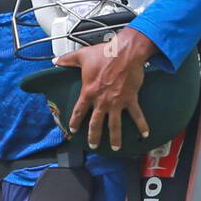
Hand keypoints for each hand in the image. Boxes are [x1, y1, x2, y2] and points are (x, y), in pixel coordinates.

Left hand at [54, 28, 154, 151]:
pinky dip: (142, 125)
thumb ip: (67, 60)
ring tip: (115, 147)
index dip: (75, 122)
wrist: (125, 53)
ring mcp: (116, 102)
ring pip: (114, 125)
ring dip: (115, 138)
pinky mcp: (130, 99)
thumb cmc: (105, 54)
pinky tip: (144, 134)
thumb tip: (56, 61)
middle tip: (93, 145)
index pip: (79, 111)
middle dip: (94, 136)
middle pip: (95, 123)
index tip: (74, 130)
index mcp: (89, 92)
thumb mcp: (82, 56)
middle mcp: (102, 101)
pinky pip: (137, 115)